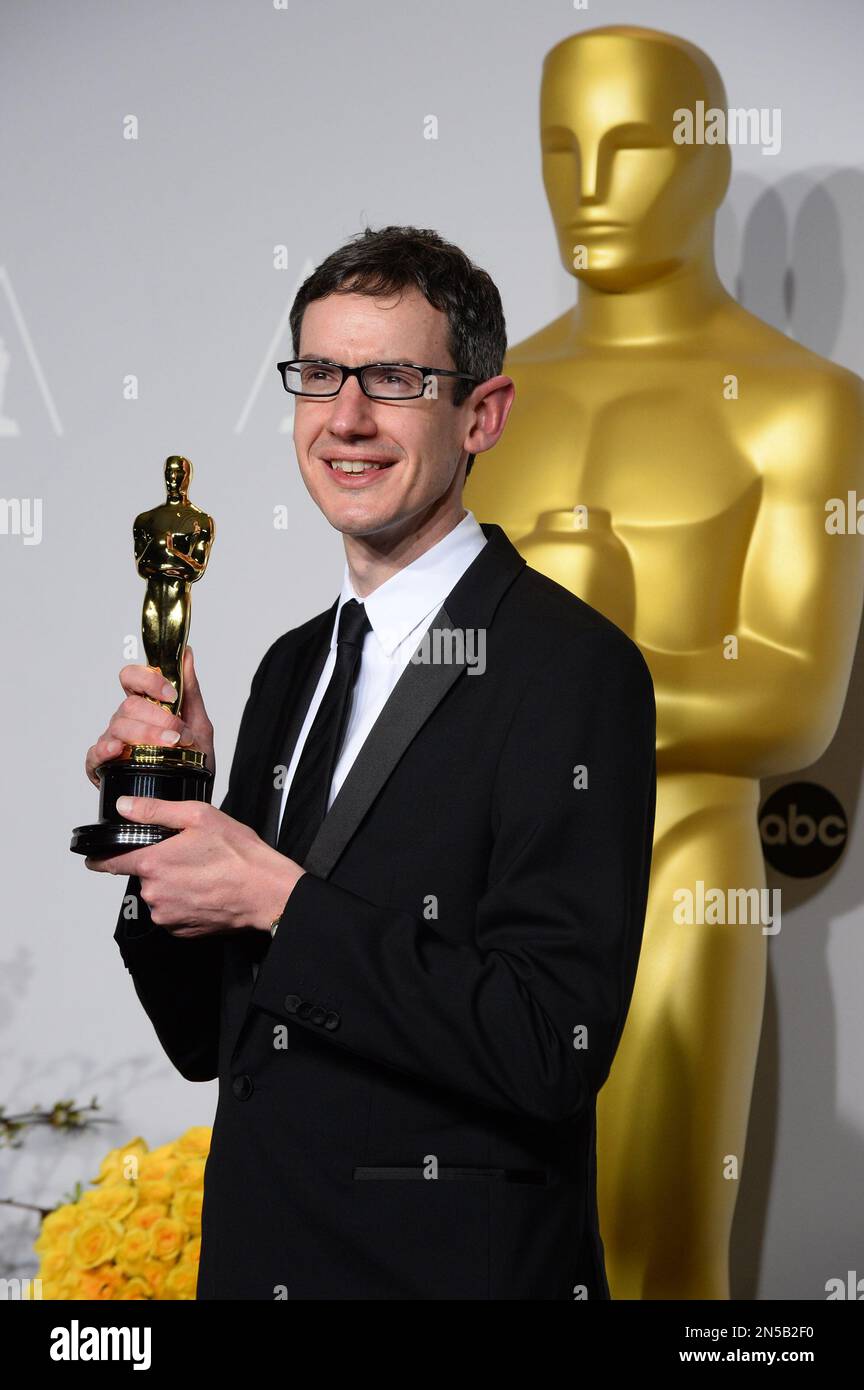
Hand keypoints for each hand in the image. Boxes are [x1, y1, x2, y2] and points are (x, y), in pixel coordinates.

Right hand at [84, 647, 214, 788]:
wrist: (191, 796)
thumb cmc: (192, 760)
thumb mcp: (199, 724)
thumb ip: (191, 690)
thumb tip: (188, 654)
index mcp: (146, 706)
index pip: (132, 678)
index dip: (148, 680)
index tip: (171, 694)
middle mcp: (126, 720)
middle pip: (129, 705)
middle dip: (157, 717)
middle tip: (178, 733)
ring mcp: (113, 741)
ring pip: (118, 726)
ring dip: (145, 734)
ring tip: (167, 746)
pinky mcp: (103, 766)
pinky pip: (95, 753)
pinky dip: (105, 749)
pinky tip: (119, 750)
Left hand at [85, 797, 303, 935]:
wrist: (268, 893)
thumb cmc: (240, 854)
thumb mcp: (199, 817)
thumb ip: (155, 810)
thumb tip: (125, 806)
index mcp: (153, 864)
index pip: (109, 863)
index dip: (100, 858)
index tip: (92, 858)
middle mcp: (154, 894)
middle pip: (143, 875)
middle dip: (159, 865)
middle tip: (190, 855)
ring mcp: (167, 916)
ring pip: (159, 894)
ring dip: (173, 884)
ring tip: (204, 873)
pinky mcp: (182, 931)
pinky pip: (173, 912)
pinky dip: (184, 902)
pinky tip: (207, 890)